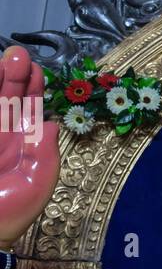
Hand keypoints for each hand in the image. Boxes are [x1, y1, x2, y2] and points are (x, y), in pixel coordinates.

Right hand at [0, 46, 59, 243]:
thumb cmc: (12, 213)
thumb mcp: (38, 184)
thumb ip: (47, 155)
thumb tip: (50, 123)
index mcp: (23, 142)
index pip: (28, 107)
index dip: (33, 87)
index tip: (37, 68)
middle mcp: (2, 133)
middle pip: (7, 96)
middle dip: (13, 75)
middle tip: (18, 55)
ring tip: (5, 60)